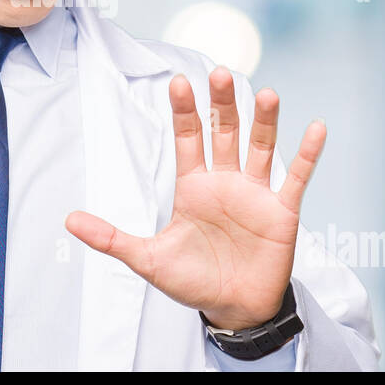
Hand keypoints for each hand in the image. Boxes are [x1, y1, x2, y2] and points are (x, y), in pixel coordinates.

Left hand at [65, 67, 325, 330]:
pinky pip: (297, 178)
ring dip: (264, 121)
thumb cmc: (192, 281)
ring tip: (267, 93)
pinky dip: (307, 154)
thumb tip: (69, 219)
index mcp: (194, 186)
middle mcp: (225, 182)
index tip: (179, 82)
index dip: (185, 111)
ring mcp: (255, 194)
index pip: (188, 138)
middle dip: (222, 105)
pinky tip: (316, 127)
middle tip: (219, 74)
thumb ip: (111, 238)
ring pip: (260, 147)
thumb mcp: (147, 259)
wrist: (232, 310)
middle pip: (225, 133)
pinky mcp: (282, 212)